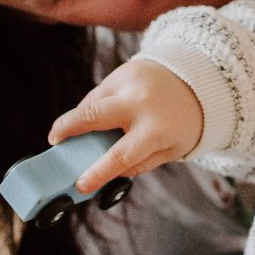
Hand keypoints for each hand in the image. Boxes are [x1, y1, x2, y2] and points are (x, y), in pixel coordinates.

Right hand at [49, 59, 204, 198]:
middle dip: (68, 128)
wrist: (201, 82)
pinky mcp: (124, 70)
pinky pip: (100, 91)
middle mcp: (140, 102)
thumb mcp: (169, 151)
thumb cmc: (183, 123)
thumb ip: (137, 164)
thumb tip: (104, 175)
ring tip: (78, 130)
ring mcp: (130, 82)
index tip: (80, 184)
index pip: (121, 155)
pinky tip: (101, 114)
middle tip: (54, 141)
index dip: (98, 172)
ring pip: (92, 102)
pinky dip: (95, 105)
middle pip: (93, 115)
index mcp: (156, 129)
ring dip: (80, 117)